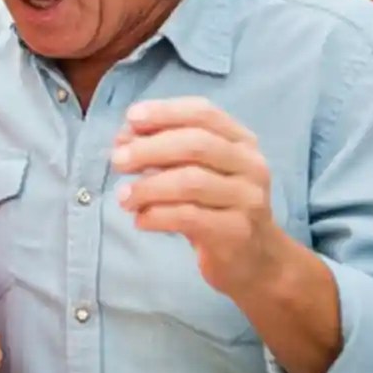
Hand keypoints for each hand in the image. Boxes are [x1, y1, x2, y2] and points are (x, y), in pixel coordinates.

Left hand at [111, 97, 288, 296]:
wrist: (255, 260)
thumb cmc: (216, 206)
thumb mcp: (195, 172)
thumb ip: (163, 151)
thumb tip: (123, 137)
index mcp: (241, 141)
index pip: (203, 113)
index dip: (165, 112)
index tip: (130, 119)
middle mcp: (250, 165)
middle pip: (195, 144)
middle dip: (149, 149)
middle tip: (117, 160)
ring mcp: (247, 199)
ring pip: (191, 181)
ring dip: (148, 186)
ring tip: (123, 196)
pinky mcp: (236, 232)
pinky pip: (189, 217)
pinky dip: (157, 215)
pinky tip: (140, 220)